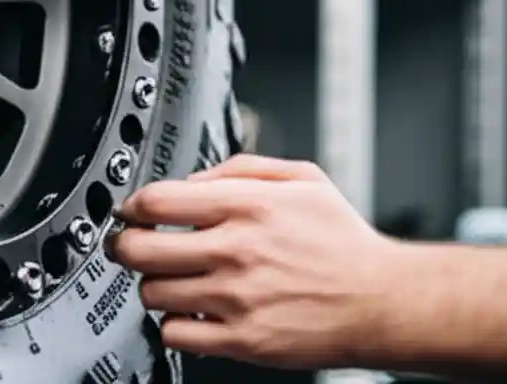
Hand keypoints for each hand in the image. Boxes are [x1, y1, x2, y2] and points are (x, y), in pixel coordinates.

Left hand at [109, 155, 403, 369]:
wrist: (382, 301)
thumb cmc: (344, 241)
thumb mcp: (303, 178)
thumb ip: (242, 167)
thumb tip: (192, 180)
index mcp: (248, 206)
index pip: (158, 201)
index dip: (133, 206)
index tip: (131, 212)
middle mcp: (237, 250)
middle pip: (141, 249)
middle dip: (124, 246)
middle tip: (129, 246)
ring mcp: (237, 297)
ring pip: (153, 292)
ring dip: (153, 284)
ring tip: (171, 280)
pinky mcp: (243, 339)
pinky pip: (176, 333)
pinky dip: (174, 323)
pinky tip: (190, 311)